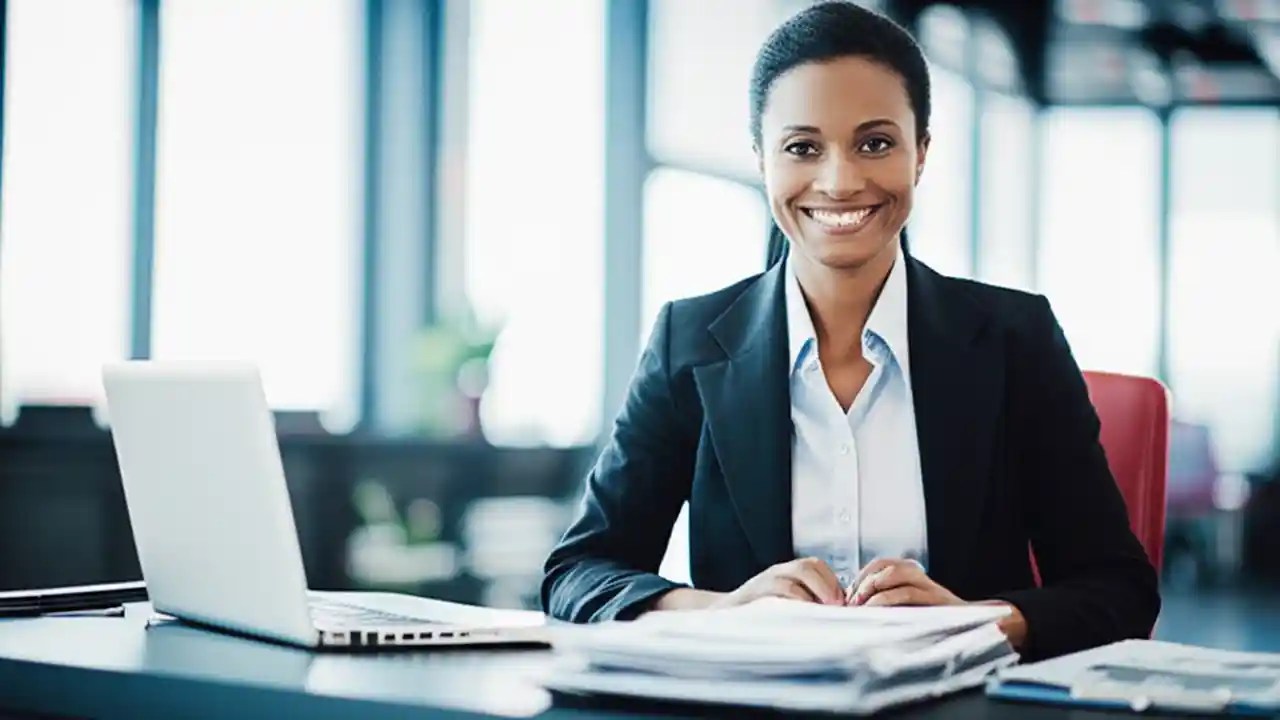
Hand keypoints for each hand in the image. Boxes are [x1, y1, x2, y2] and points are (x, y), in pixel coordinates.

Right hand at [713, 556, 845, 607]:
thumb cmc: (758, 614)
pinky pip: (781, 588)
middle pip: (809, 566)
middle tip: (838, 605)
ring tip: (827, 608)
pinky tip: (805, 612)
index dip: (833, 581)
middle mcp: (778, 572)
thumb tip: (837, 613)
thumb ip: (805, 603)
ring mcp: (766, 579)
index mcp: (787, 573)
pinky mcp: (757, 592)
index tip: (845, 603)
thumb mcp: (784, 604)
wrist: (722, 616)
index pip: (816, 566)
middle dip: (828, 584)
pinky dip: (797, 598)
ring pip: (797, 572)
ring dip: (817, 589)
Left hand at [847, 557, 1028, 648]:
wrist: (973, 627)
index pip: (880, 564)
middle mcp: (919, 575)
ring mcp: (928, 585)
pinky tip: (876, 611)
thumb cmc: (936, 621)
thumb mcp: (907, 610)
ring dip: (872, 587)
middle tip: (851, 602)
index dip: (861, 576)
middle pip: (883, 564)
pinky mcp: (934, 599)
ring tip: (861, 604)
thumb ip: (887, 604)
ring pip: (894, 573)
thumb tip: (857, 607)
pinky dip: (886, 600)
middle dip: (863, 581)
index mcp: (911, 575)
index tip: (849, 595)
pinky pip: (907, 592)